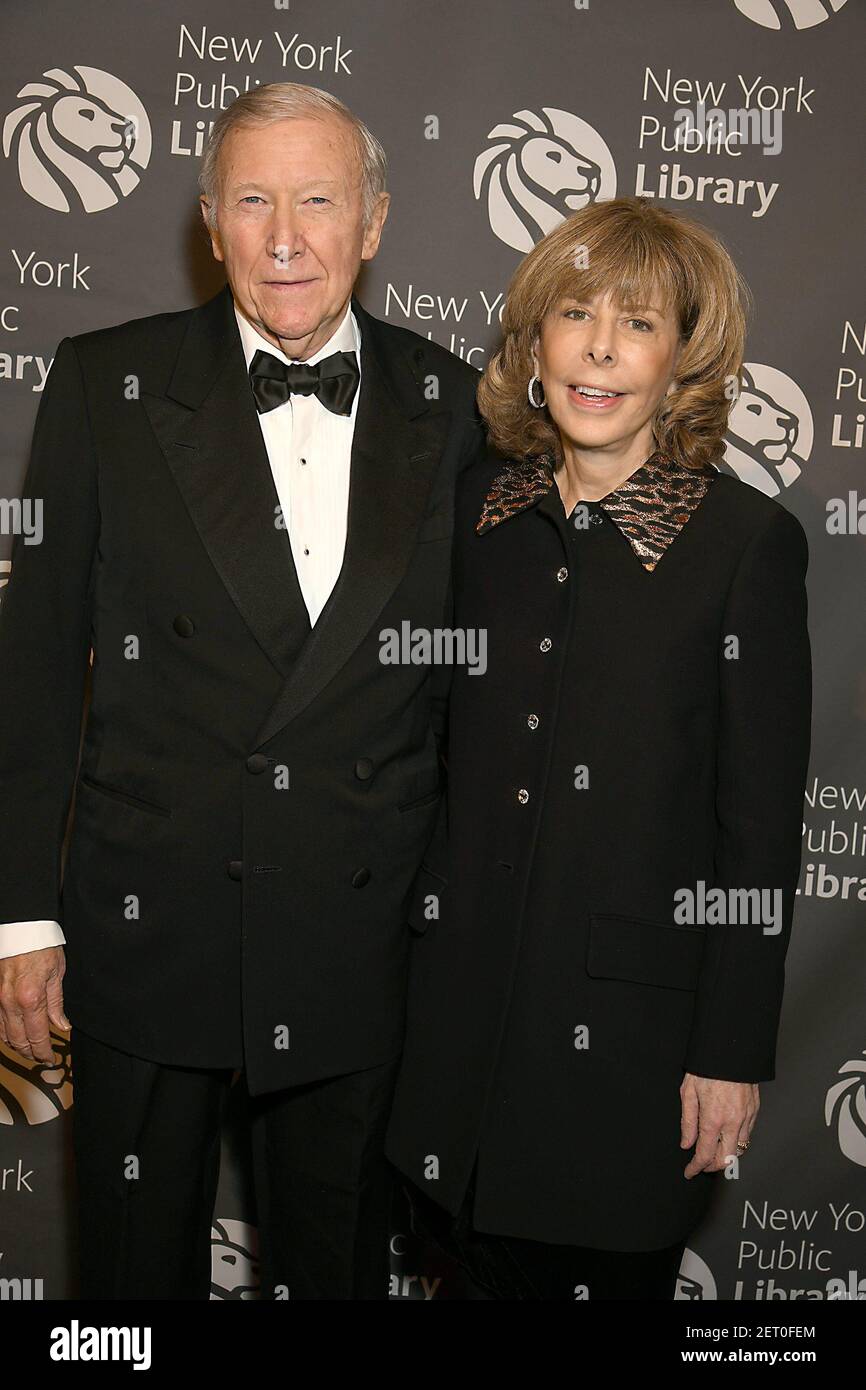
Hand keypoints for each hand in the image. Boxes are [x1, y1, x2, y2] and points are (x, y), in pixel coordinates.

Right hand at [0, 946, 68, 1063]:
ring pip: (3, 1034)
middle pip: (18, 1040)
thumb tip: (62, 1025)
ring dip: (16, 1045)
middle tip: (40, 1057)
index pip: (37, 1036)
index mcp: (31, 998)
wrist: (21, 928)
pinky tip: (13, 1034)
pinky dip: (3, 1033)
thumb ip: (56, 1002)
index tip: (50, 1058)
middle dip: (30, 1053)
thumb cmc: (41, 946)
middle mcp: (10, 1002)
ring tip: (28, 1048)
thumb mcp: (56, 973)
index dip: (43, 1051)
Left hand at [680, 1072, 758, 1177]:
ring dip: (726, 1155)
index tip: (690, 1172)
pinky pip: (748, 1134)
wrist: (730, 1050)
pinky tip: (727, 1136)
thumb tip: (686, 1143)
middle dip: (713, 1167)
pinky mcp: (755, 1111)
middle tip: (702, 1165)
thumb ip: (687, 1121)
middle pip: (726, 1160)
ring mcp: (746, 1117)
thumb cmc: (707, 1068)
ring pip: (739, 1149)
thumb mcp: (688, 1092)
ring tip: (713, 1151)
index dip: (696, 1167)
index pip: (705, 1154)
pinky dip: (737, 1141)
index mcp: (713, 1119)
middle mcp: (732, 1122)